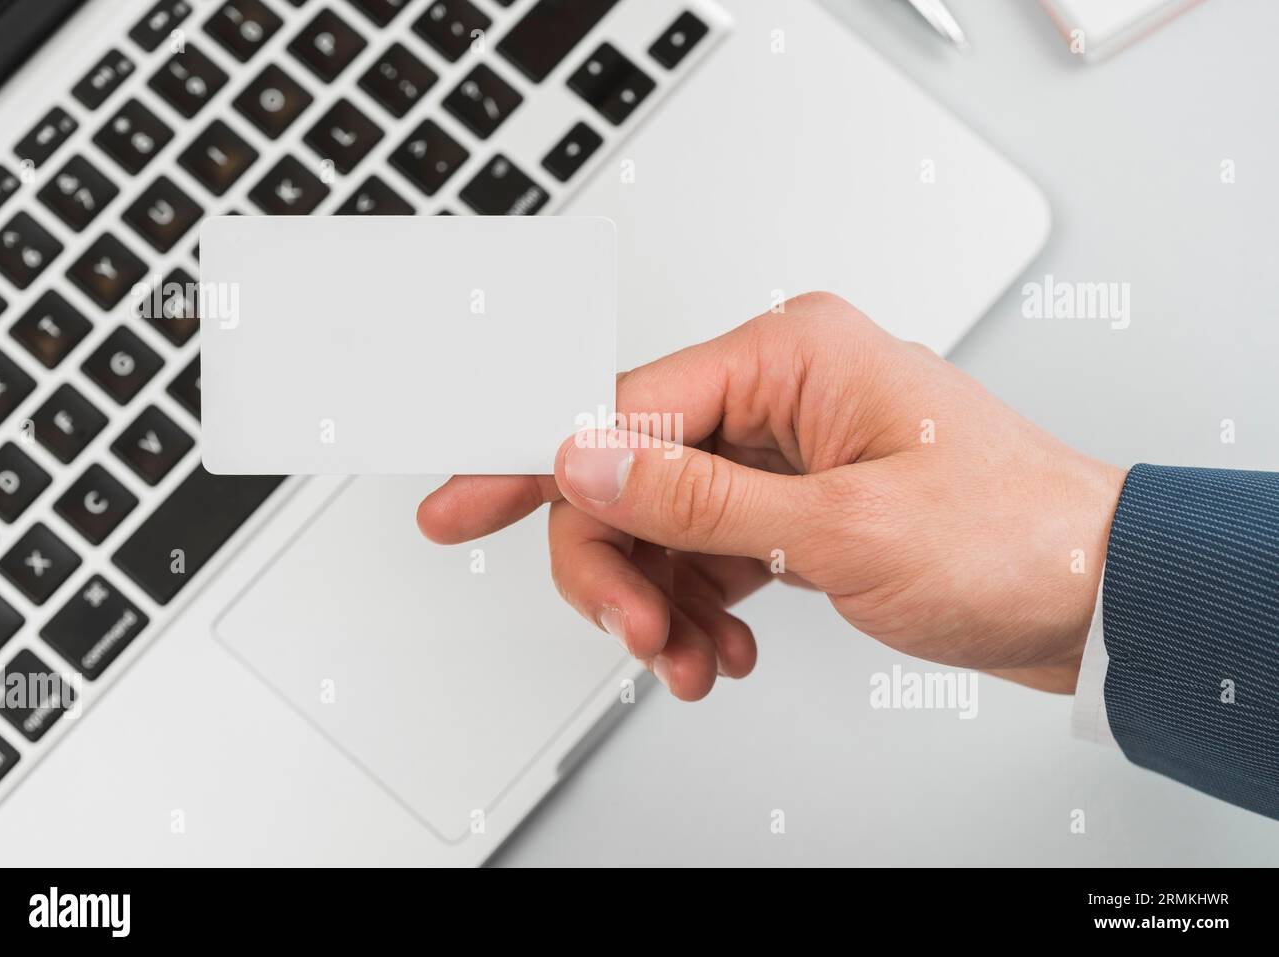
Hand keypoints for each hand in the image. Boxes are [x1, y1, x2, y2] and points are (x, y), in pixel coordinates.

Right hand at [417, 293, 1126, 700]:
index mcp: (788, 356)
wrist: (1093, 594)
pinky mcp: (794, 504)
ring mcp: (784, 452)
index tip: (461, 503)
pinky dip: (701, 607)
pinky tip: (722, 647)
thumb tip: (587, 461)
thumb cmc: (1011, 536)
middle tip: (634, 633)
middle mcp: (779, 393)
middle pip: (631, 472)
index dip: (535, 464)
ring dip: (662, 602)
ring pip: (664, 524)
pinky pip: (707, 552)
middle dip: (618, 564)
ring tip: (693, 659)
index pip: (622, 406)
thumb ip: (698, 497)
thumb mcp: (840, 530)